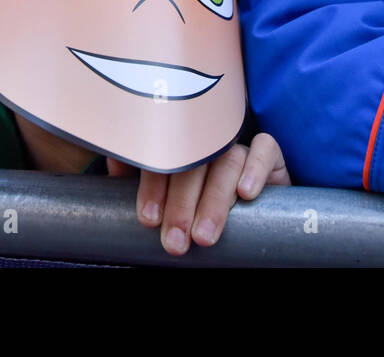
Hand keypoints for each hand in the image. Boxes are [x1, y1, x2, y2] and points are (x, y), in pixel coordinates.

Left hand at [108, 133, 289, 255]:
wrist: (251, 214)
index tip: (148, 220)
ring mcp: (238, 144)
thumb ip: (143, 180)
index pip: (163, 157)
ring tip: (204, 236)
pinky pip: (265, 149)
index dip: (154, 186)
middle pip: (194, 163)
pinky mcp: (269, 153)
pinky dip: (255, 168)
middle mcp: (208, 142)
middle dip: (182, 204)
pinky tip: (246, 194)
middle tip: (175, 241)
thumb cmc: (198, 203)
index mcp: (179, 146)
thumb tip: (115, 167)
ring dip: (215, 200)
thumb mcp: (169, 198)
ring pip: (226, 161)